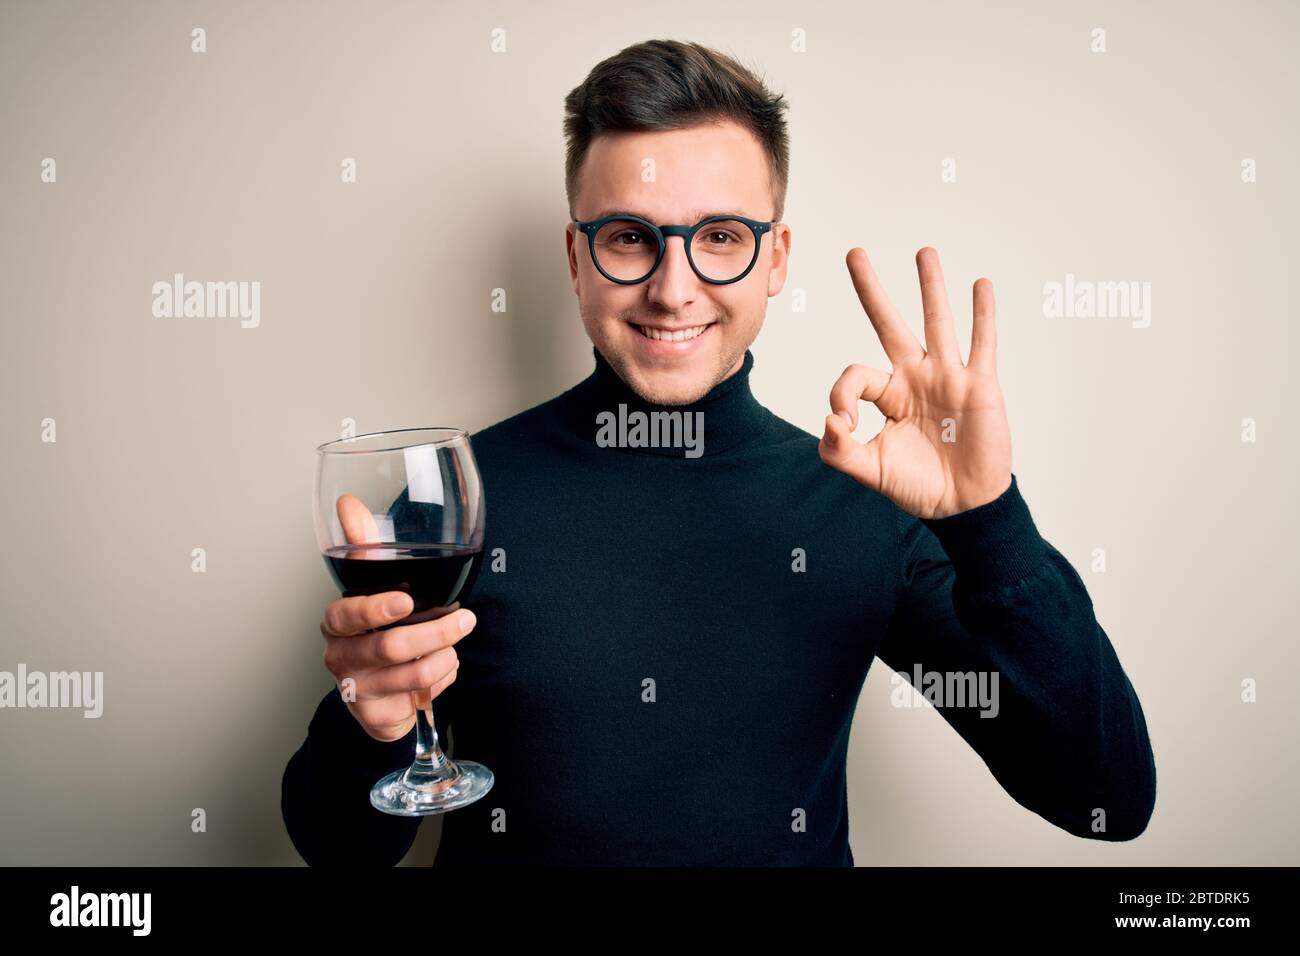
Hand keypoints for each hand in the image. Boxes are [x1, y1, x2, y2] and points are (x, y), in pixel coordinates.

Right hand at [319, 494, 475, 742]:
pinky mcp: (375, 715)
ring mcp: (356, 688)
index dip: (375, 609)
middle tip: (465, 620)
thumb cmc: (376, 632)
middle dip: (436, 632)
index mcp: (337, 622)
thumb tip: (348, 503)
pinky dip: (442, 678)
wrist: (376, 694)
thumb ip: (363, 546)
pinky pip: (420, 696)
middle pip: (390, 647)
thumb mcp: (371, 588)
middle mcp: (340, 656)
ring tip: (454, 646)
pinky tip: (442, 669)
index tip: (405, 602)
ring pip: (412, 674)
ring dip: (444, 656)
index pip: (346, 615)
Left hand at [818, 247, 1012, 518]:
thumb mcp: (870, 471)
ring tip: (924, 252)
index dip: (841, 395)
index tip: (844, 424)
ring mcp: (948, 377)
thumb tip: (829, 420)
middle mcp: (915, 378)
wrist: (962, 506)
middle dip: (871, 290)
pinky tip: (981, 285)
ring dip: (930, 287)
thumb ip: (840, 451)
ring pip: (936, 323)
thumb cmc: (919, 487)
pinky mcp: (980, 385)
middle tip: (854, 253)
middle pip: (889, 324)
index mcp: (888, 395)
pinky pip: (981, 344)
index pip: (855, 375)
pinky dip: (982, 314)